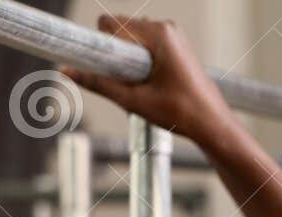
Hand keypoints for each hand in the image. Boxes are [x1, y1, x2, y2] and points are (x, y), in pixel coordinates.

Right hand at [61, 15, 233, 146]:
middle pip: (120, 32)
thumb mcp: (133, 100)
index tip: (95, 64)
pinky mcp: (176, 48)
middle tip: (129, 85)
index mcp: (159, 33)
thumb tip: (66, 70)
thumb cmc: (183, 114)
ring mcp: (173, 38)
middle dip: (115, 57)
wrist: (214, 127)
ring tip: (143, 89)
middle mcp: (167, 29)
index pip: (110, 23)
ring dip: (127, 63)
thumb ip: (98, 83)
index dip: (100, 45)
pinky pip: (144, 49)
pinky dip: (139, 66)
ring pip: (131, 42)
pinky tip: (151, 87)